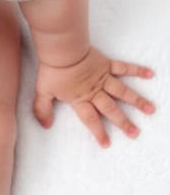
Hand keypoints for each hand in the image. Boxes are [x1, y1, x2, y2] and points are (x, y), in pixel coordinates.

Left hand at [33, 45, 155, 146]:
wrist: (62, 50)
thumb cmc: (52, 70)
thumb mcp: (42, 92)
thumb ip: (42, 110)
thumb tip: (45, 125)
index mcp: (80, 99)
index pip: (90, 119)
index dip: (98, 132)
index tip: (107, 144)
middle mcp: (95, 91)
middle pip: (111, 109)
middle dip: (123, 122)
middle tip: (135, 133)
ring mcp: (103, 77)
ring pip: (123, 92)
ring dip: (137, 101)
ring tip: (150, 110)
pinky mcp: (107, 64)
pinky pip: (124, 68)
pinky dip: (137, 70)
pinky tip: (150, 74)